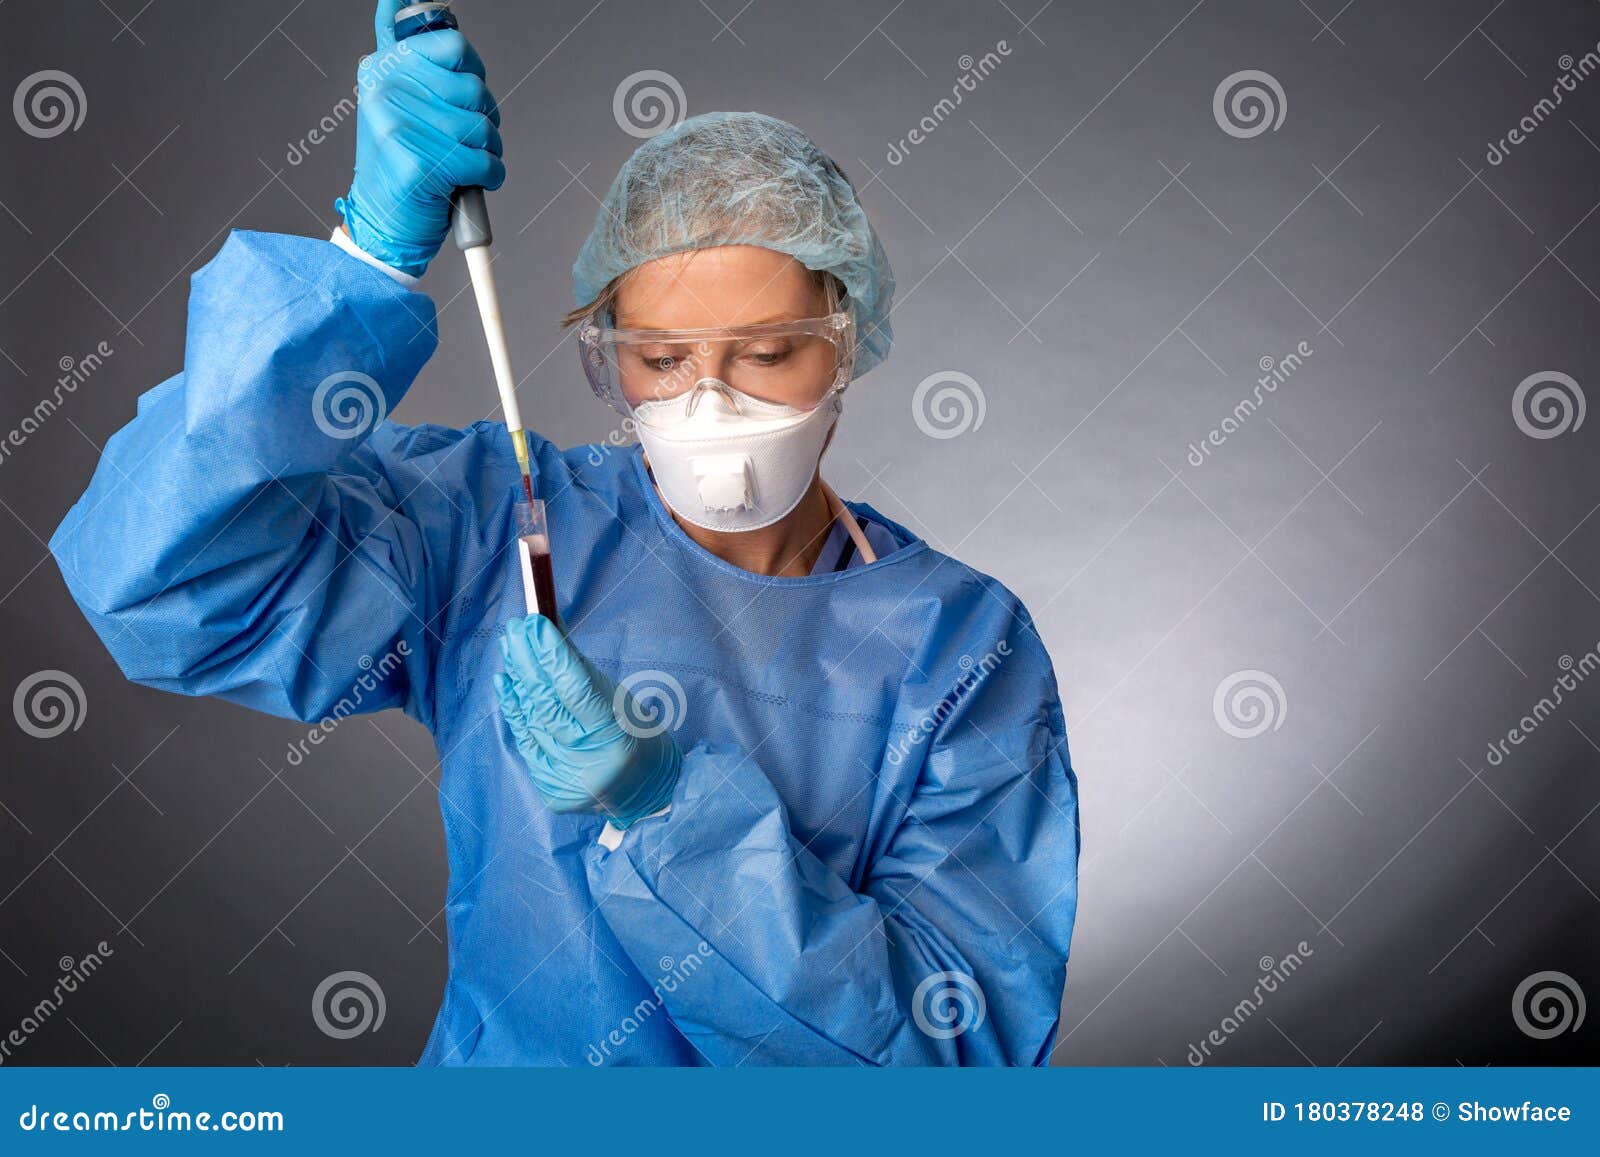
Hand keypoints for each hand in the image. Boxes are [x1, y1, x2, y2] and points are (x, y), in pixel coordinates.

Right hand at [336, 0, 504, 276]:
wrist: (383, 223)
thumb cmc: (401, 162)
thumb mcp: (396, 99)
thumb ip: (406, 53)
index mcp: (382, 66)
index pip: (454, 44)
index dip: (472, 72)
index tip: (462, 94)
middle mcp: (386, 90)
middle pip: (475, 88)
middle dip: (483, 118)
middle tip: (463, 139)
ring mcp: (401, 126)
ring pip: (483, 128)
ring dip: (488, 151)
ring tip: (464, 163)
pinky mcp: (421, 164)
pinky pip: (486, 163)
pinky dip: (489, 178)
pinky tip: (467, 183)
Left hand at [495, 616, 681, 829]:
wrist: (646, 791)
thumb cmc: (636, 736)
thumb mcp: (619, 700)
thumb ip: (582, 670)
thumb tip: (552, 628)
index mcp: (616, 737)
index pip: (575, 690)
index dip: (552, 655)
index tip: (536, 623)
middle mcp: (588, 762)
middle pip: (547, 703)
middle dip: (527, 661)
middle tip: (516, 629)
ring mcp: (566, 779)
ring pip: (532, 719)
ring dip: (518, 679)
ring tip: (510, 646)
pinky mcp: (549, 790)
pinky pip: (525, 741)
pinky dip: (514, 708)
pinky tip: (505, 681)